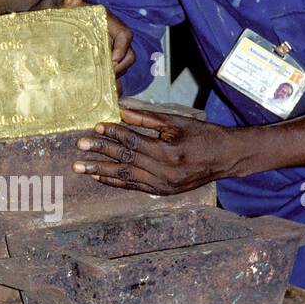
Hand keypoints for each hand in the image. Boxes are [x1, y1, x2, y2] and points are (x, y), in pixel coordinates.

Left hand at [29, 0, 134, 79]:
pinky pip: (106, 73)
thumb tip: (74, 2)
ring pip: (119, 65)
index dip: (123, 48)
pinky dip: (105, 82)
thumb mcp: (55, 4)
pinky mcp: (94, 60)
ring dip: (114, 76)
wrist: (39, 18)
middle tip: (105, 78)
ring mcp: (102, 48)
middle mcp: (107, 35)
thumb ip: (65, 2)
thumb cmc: (49, 9)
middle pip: (127, 54)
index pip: (124, 34)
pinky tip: (96, 91)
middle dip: (120, 68)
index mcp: (103, 20)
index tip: (112, 61)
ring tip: (100, 85)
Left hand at [74, 106, 242, 195]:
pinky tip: (98, 177)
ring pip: (126, 176)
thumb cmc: (202, 135)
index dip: (114, 133)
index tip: (96, 126)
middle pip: (126, 160)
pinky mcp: (162, 192)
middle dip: (100, 152)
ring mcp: (163, 185)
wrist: (225, 158)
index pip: (134, 142)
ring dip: (100, 171)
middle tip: (79, 147)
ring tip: (80, 167)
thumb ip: (147, 119)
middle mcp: (164, 171)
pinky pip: (133, 186)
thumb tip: (120, 112)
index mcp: (169, 151)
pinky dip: (114, 182)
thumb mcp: (176, 122)